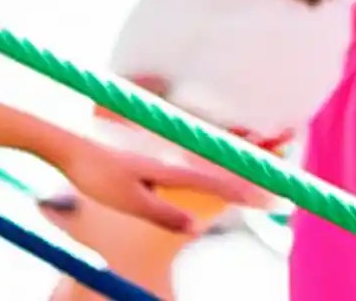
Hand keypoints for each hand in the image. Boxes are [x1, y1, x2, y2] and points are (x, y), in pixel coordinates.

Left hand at [53, 119, 268, 233]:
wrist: (60, 130)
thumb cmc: (90, 168)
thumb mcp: (125, 199)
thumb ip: (162, 212)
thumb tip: (197, 225)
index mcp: (173, 165)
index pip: (221, 181)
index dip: (251, 191)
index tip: (280, 198)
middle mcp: (174, 147)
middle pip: (227, 156)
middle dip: (261, 161)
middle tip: (294, 162)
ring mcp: (164, 135)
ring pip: (214, 141)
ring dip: (245, 144)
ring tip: (280, 139)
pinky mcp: (152, 130)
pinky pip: (195, 132)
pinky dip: (219, 137)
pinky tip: (229, 134)